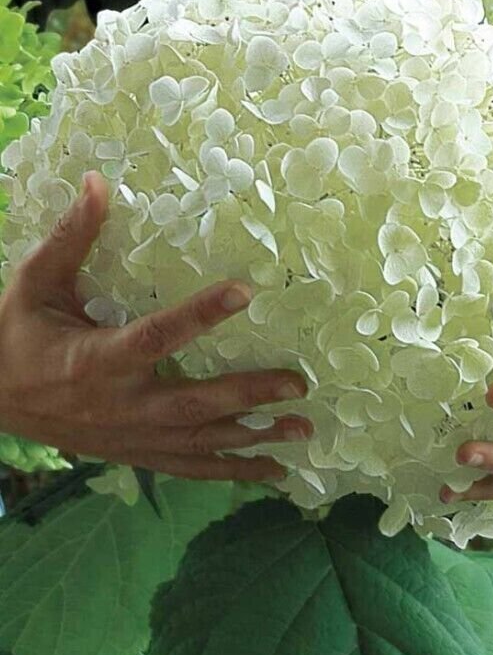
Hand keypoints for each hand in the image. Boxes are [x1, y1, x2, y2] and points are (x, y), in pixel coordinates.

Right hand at [0, 171, 311, 480]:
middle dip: (249, 394)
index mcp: (96, 360)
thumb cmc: (16, 335)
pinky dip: (233, 472)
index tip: (246, 291)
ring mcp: (132, 437)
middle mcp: (120, 406)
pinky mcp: (137, 454)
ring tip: (303, 429)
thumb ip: (71, 237)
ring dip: (256, 438)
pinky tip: (273, 473)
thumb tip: (98, 182)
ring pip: (202, 441)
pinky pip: (191, 468)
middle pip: (194, 402)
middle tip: (297, 384)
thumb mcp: (36, 283)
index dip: (201, 314)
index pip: (156, 335)